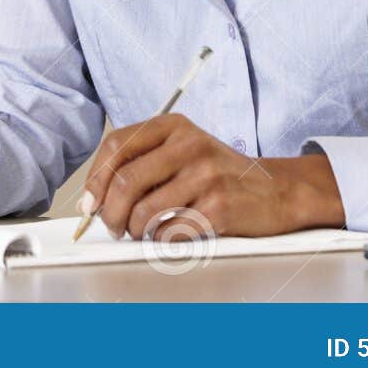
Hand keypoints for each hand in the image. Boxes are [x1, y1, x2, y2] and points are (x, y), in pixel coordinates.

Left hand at [80, 114, 344, 238]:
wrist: (277, 190)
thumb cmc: (220, 174)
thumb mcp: (183, 151)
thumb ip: (143, 164)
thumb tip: (95, 200)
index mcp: (174, 126)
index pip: (116, 146)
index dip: (95, 180)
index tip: (89, 205)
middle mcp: (189, 144)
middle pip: (125, 182)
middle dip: (110, 214)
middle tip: (114, 227)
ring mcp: (206, 174)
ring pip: (145, 212)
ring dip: (136, 231)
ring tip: (144, 232)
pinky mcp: (220, 205)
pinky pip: (172, 232)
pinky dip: (163, 241)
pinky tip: (171, 235)